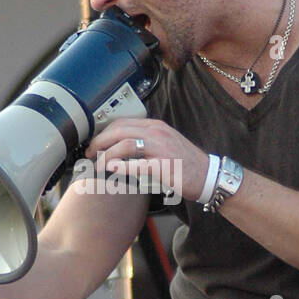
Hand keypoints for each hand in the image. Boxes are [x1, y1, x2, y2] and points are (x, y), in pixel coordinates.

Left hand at [86, 118, 209, 201]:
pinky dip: (121, 166)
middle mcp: (157, 133)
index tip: (94, 144)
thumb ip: (145, 142)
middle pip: (120, 131)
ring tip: (98, 165)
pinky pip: (138, 164)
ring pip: (126, 145)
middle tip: (89, 154)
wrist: (208, 175)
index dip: (104, 133)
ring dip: (107, 155)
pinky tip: (111, 170)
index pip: (123, 123)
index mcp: (156, 127)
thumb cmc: (186, 164)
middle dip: (100, 142)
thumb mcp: (165, 144)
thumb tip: (120, 149)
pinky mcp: (164, 165)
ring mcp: (161, 148)